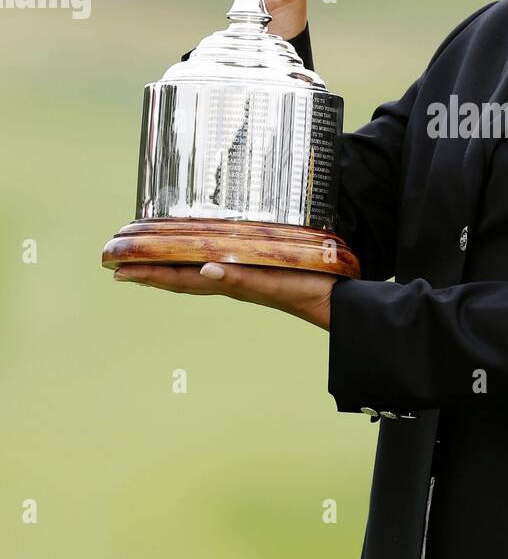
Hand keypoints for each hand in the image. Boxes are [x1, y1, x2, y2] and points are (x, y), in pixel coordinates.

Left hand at [112, 261, 338, 330]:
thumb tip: (203, 271)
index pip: (179, 279)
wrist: (337, 303)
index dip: (148, 274)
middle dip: (149, 272)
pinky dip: (199, 260)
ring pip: (195, 272)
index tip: (118, 270)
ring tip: (148, 261)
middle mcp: (231, 281)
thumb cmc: (308, 290)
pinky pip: (217, 263)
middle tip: (119, 265)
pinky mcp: (258, 270)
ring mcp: (244, 278)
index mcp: (230, 283)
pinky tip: (200, 256)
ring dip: (169, 267)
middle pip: (180, 277)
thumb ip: (241, 279)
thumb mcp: (273, 283)